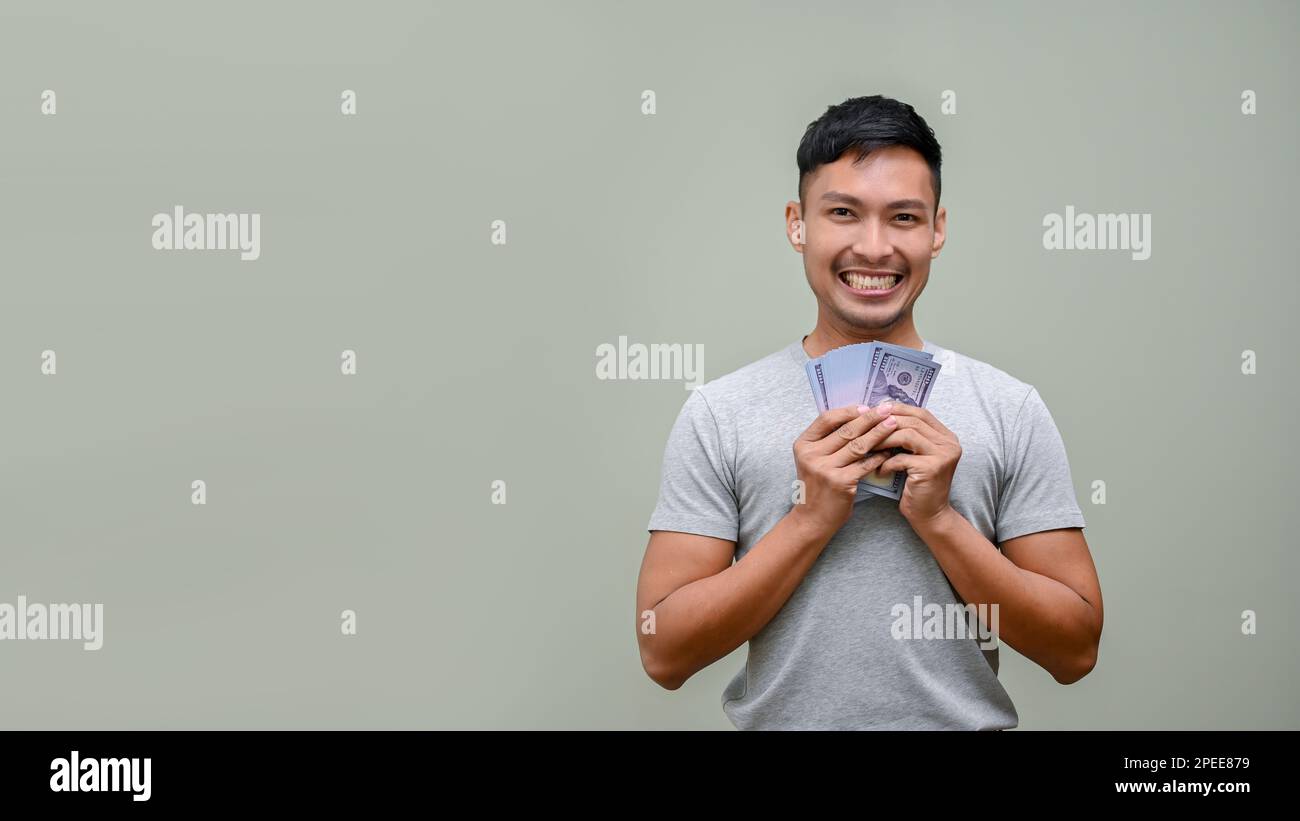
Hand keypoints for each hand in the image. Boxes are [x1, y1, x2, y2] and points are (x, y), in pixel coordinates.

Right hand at [789, 403, 898, 536]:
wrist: (813, 518)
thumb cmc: (818, 486)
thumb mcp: (813, 460)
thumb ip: (828, 441)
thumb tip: (857, 416)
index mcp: (803, 444)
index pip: (826, 419)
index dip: (848, 411)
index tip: (866, 406)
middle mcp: (811, 455)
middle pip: (845, 430)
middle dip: (869, 418)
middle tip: (887, 409)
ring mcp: (825, 469)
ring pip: (858, 445)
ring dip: (878, 433)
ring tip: (893, 424)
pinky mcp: (840, 482)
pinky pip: (864, 464)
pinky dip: (879, 456)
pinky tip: (890, 450)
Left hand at [871, 401, 962, 526]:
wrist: (929, 516)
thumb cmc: (917, 485)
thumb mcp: (915, 456)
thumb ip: (908, 436)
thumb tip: (882, 414)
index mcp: (946, 437)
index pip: (921, 413)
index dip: (897, 409)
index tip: (875, 412)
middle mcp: (949, 443)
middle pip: (913, 421)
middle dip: (886, 423)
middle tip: (865, 428)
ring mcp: (943, 455)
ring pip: (907, 435)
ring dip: (883, 440)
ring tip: (868, 448)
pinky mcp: (931, 469)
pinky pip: (902, 458)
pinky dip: (887, 463)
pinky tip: (879, 471)